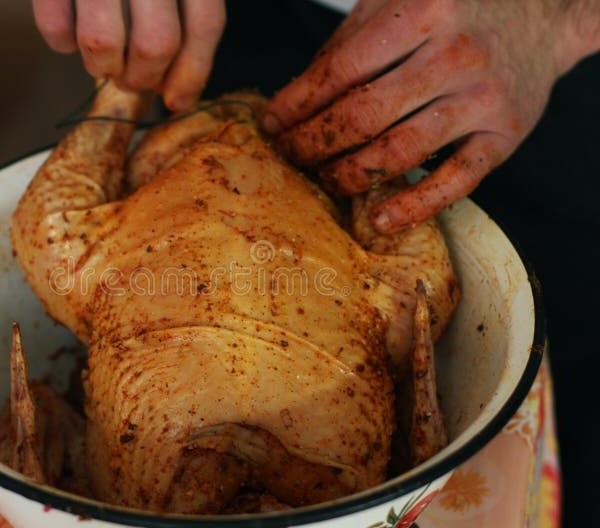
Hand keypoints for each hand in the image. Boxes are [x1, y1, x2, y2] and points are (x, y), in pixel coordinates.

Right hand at [32, 0, 225, 110]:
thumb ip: (185, 4)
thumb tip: (180, 79)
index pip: (204, 23)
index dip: (194, 71)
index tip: (178, 100)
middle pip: (156, 44)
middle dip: (143, 78)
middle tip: (133, 79)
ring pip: (104, 43)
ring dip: (103, 67)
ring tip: (102, 61)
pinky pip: (54, 25)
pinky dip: (60, 43)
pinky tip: (67, 39)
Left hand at [261, 0, 597, 232]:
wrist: (542, 12)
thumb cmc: (457, 6)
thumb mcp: (398, 2)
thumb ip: (348, 45)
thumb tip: (294, 99)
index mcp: (421, 13)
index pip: (340, 72)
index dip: (296, 104)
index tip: (270, 124)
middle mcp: (453, 55)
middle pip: (362, 116)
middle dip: (313, 143)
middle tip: (290, 155)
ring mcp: (481, 98)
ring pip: (400, 151)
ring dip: (349, 175)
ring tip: (323, 181)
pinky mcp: (503, 135)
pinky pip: (455, 181)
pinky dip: (413, 206)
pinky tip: (378, 219)